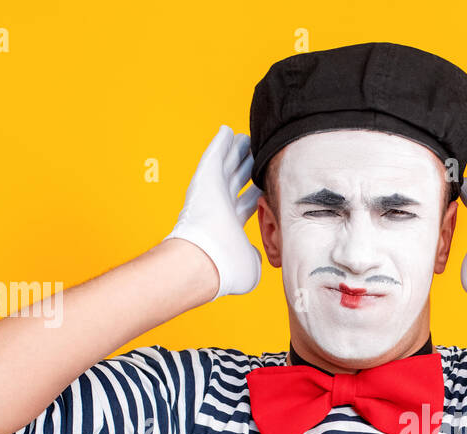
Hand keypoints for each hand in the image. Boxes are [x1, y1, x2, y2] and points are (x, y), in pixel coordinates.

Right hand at [165, 125, 262, 299]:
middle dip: (245, 168)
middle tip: (254, 153)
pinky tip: (226, 130)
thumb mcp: (251, 264)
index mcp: (231, 227)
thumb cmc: (226, 269)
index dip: (254, 192)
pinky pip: (214, 157)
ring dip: (234, 151)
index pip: (246, 204)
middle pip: (236, 182)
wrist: (204, 262)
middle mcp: (221, 209)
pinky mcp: (206, 180)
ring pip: (226, 167)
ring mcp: (213, 193)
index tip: (262, 183)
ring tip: (244, 137)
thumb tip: (256, 252)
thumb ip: (257, 254)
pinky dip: (220, 144)